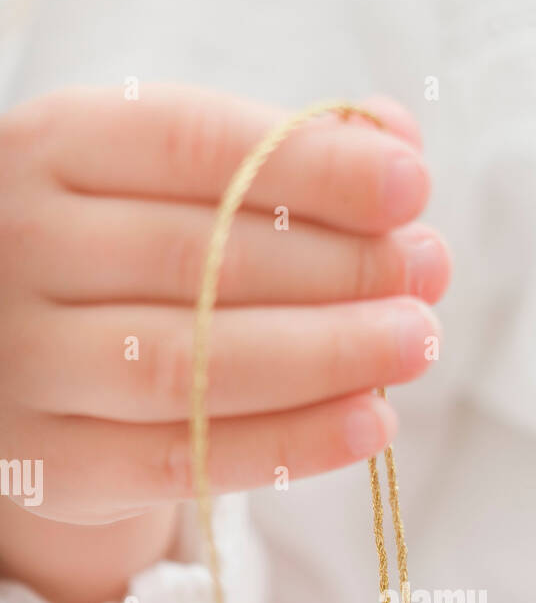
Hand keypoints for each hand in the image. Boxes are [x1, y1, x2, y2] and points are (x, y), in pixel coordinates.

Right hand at [0, 85, 448, 602]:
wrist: (23, 362)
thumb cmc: (120, 258)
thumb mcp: (168, 186)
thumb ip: (274, 158)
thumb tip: (395, 137)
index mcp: (51, 151)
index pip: (190, 146)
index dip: (311, 166)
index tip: (411, 186)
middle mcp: (22, 250)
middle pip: (202, 258)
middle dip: (338, 267)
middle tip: (429, 274)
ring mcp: (29, 364)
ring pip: (195, 363)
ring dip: (327, 354)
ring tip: (416, 342)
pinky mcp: (55, 465)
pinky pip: (188, 460)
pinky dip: (290, 445)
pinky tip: (370, 424)